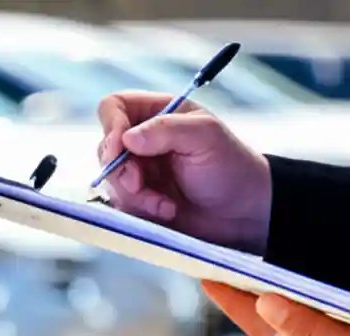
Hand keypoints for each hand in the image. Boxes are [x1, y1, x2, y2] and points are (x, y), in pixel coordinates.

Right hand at [98, 92, 272, 253]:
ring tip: (166, 205)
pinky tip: (167, 212)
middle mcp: (143, 140)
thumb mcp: (205, 137)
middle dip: (120, 170)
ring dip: (134, 196)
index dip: (111, 125)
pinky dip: (140, 211)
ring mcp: (139, 172)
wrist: (243, 213)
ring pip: (110, 180)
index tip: (120, 148)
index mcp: (158, 114)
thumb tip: (126, 138)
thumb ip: (165, 130)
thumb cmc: (231, 167)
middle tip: (139, 183)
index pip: (114, 107)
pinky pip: (120, 205)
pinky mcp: (139, 200)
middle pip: (105, 147)